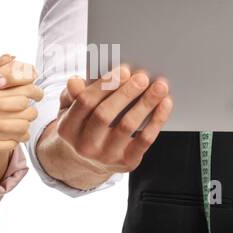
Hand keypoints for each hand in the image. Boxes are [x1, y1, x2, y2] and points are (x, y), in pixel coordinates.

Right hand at [52, 63, 172, 173]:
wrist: (88, 162)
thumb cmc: (83, 125)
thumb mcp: (70, 110)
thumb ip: (72, 94)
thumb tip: (75, 81)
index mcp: (67, 128)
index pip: (85, 102)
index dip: (104, 85)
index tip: (123, 70)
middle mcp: (84, 146)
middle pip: (104, 114)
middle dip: (126, 93)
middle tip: (142, 77)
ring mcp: (106, 156)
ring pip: (127, 126)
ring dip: (146, 103)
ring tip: (159, 86)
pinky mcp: (127, 162)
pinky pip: (145, 140)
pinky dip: (157, 120)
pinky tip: (165, 103)